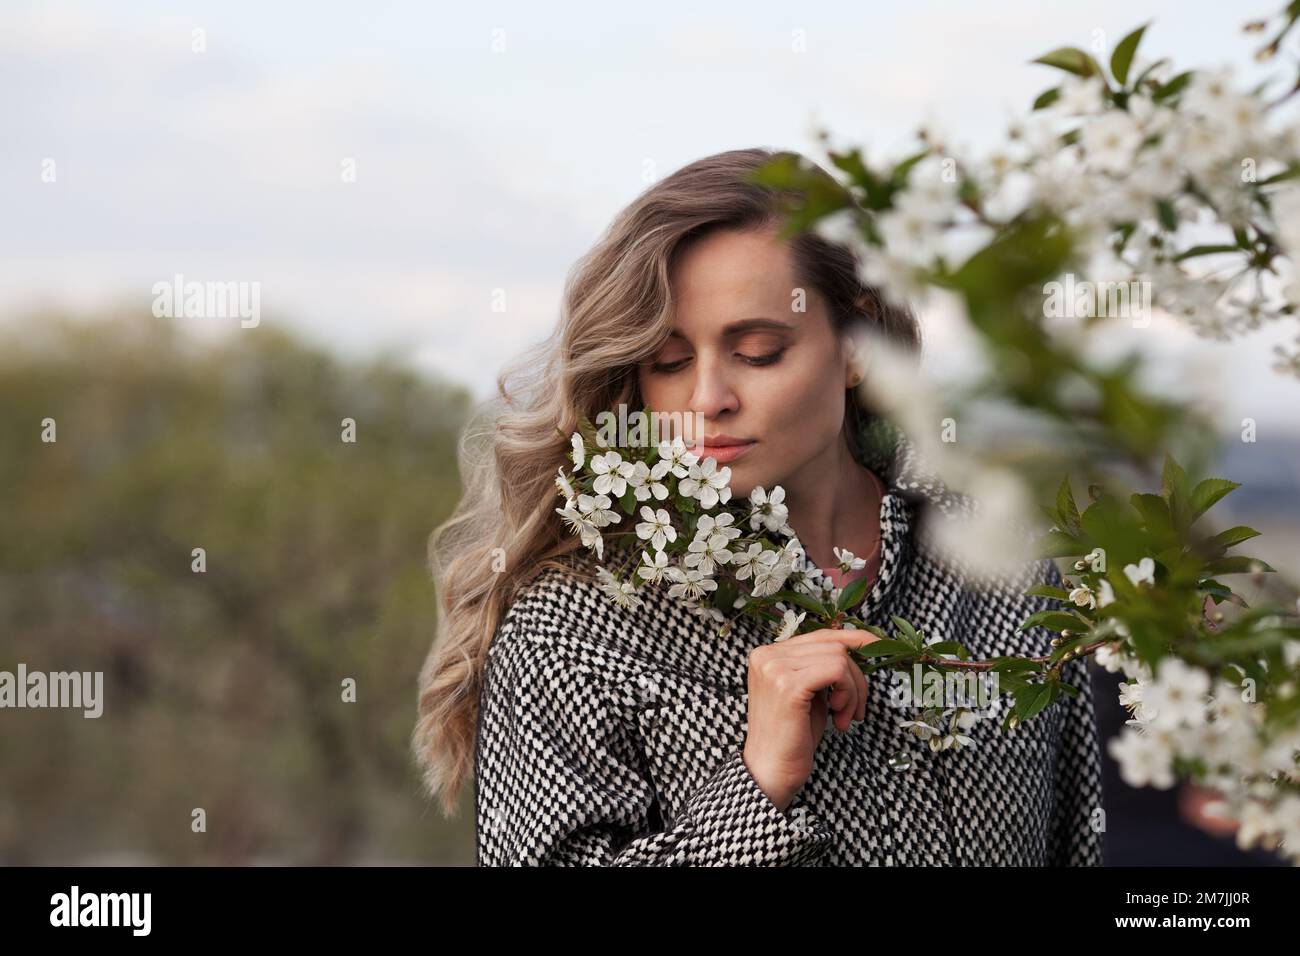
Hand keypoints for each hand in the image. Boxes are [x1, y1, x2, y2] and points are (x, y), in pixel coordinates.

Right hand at [741, 627, 879, 811]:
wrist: (771, 772)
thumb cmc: (792, 737)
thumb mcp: (809, 694)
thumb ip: (821, 669)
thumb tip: (856, 648)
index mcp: (768, 654)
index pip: (820, 635)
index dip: (853, 638)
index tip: (877, 646)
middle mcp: (768, 655)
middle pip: (833, 646)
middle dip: (856, 679)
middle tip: (855, 711)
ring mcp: (776, 667)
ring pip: (839, 658)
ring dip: (853, 691)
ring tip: (844, 718)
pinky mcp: (789, 684)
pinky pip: (837, 671)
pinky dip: (848, 693)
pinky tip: (840, 716)